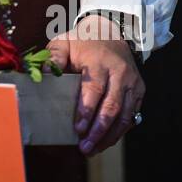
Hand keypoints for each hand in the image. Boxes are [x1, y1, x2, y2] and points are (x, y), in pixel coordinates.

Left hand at [45, 13, 144, 155]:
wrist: (111, 32)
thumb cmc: (83, 42)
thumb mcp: (64, 42)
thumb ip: (53, 57)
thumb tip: (43, 74)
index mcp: (99, 61)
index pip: (94, 89)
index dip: (87, 110)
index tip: (78, 129)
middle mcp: (120, 73)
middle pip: (112, 106)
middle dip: (98, 130)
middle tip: (85, 147)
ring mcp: (132, 83)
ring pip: (124, 115)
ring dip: (109, 136)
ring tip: (93, 149)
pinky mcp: (138, 91)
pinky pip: (131, 116)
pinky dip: (119, 131)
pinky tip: (105, 142)